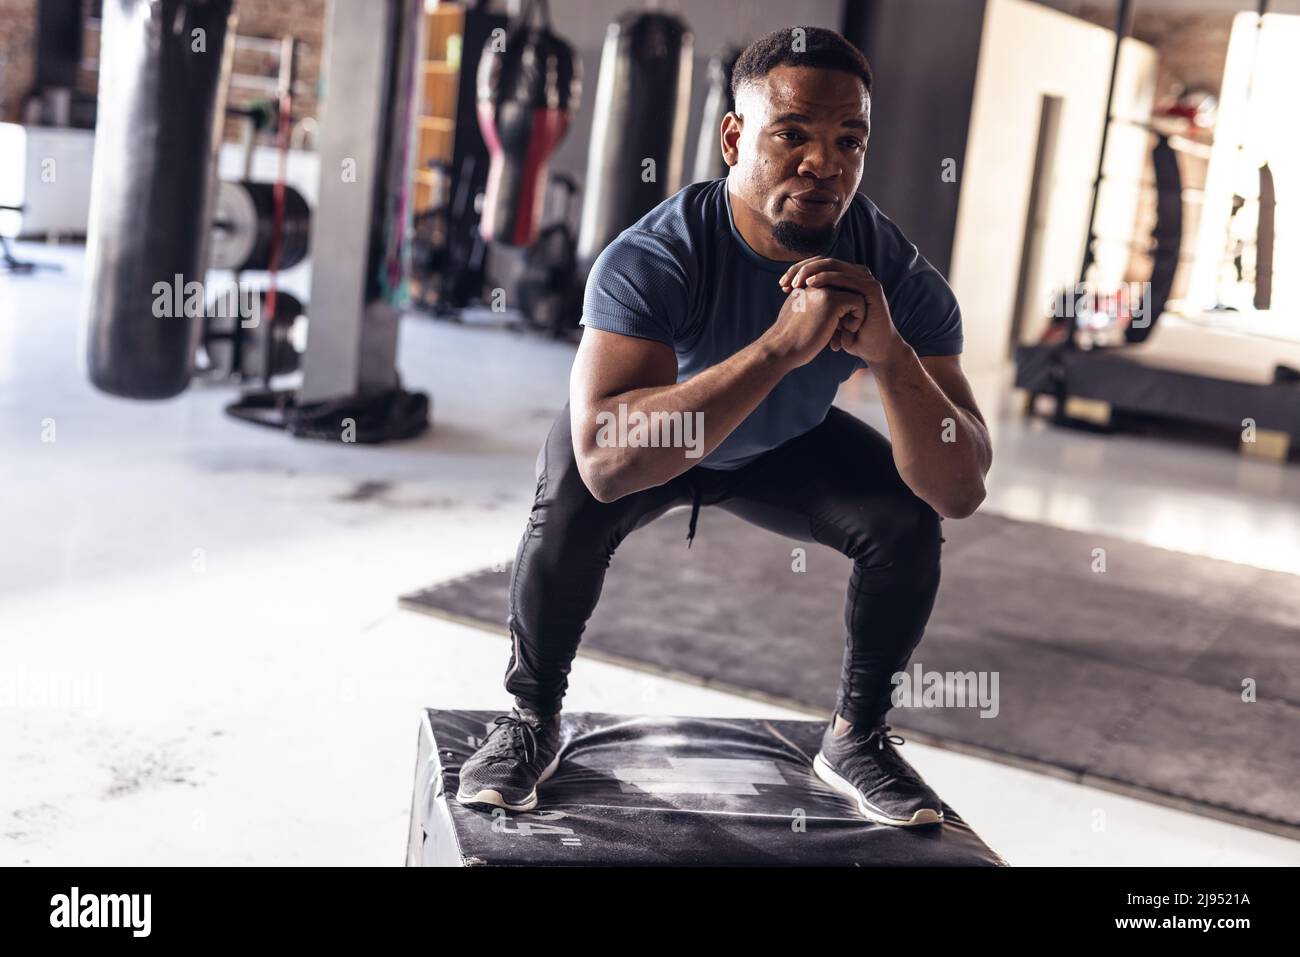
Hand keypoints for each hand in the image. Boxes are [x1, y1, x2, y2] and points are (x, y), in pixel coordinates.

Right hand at [761, 284, 865, 370]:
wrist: (781, 349)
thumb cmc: (790, 340)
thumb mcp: (800, 317)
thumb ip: (812, 307)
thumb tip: (828, 312)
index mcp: (807, 284)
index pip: (837, 284)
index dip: (843, 302)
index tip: (840, 324)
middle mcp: (815, 282)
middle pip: (847, 287)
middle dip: (851, 304)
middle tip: (846, 326)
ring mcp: (824, 289)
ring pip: (855, 292)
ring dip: (856, 310)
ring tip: (846, 328)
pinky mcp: (832, 300)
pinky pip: (858, 301)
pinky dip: (858, 317)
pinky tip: (846, 330)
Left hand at [778, 257, 905, 364]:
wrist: (873, 349)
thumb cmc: (848, 336)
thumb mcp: (827, 316)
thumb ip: (815, 301)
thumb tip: (790, 292)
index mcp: (846, 277)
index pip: (818, 265)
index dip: (798, 271)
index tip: (781, 285)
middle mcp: (856, 274)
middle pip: (824, 261)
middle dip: (801, 269)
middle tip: (785, 282)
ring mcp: (865, 279)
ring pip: (833, 265)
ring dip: (811, 272)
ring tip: (795, 282)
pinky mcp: (872, 288)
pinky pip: (846, 278)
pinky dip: (827, 278)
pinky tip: (811, 284)